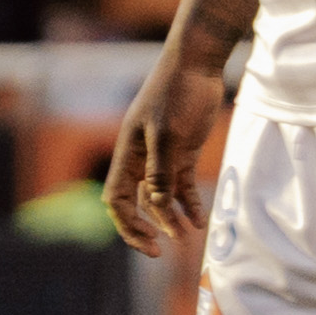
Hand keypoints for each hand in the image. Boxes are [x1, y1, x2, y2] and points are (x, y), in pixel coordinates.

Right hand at [99, 41, 226, 256]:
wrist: (198, 63)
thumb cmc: (177, 94)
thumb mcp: (168, 135)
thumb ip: (161, 171)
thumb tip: (157, 205)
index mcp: (126, 154)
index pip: (117, 199)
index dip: (127, 224)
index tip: (148, 242)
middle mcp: (140, 158)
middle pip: (136, 203)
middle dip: (147, 228)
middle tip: (164, 251)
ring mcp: (161, 155)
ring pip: (161, 196)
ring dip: (171, 218)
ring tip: (188, 235)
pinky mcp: (183, 151)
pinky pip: (182, 184)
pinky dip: (189, 202)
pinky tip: (199, 219)